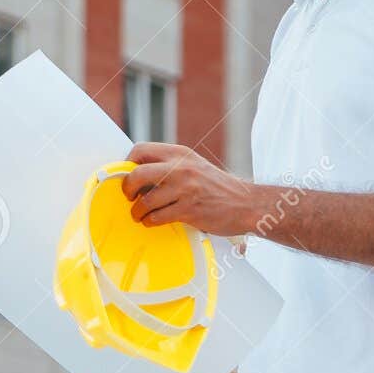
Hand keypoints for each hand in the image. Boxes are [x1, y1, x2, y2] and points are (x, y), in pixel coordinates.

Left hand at [119, 142, 257, 236]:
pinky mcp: (188, 209)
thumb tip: (136, 174)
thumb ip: (169, 166)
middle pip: (137, 174)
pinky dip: (150, 222)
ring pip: (145, 201)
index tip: (128, 177)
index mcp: (179, 153)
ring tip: (140, 215)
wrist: (246, 203)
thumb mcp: (193, 166)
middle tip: (129, 197)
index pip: (140, 150)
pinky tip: (153, 221)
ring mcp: (185, 189)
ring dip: (137, 212)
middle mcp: (180, 168)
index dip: (128, 164)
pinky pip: (157, 217)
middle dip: (127, 189)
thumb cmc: (217, 187)